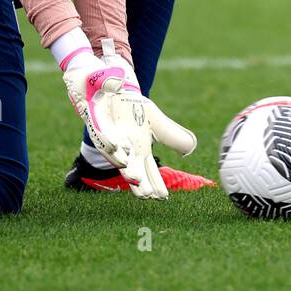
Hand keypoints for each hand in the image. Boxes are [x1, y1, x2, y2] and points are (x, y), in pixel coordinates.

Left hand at [60, 41, 196, 198]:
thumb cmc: (135, 111)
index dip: (156, 184)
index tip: (162, 197)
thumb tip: (191, 149)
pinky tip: (119, 148)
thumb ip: (173, 136)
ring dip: (126, 167)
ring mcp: (112, 142)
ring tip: (134, 178)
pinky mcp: (99, 130)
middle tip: (147, 195)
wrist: (114, 93)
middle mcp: (126, 151)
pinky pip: (104, 138)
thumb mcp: (157, 124)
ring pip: (118, 158)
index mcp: (140, 151)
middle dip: (139, 183)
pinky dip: (111, 144)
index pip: (150, 172)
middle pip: (134, 171)